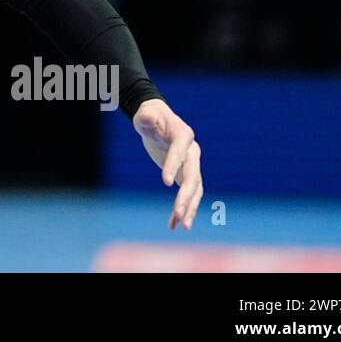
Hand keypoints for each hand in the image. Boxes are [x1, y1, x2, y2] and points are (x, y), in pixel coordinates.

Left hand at [132, 98, 202, 229]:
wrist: (155, 121)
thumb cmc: (149, 116)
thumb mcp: (145, 115)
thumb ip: (146, 116)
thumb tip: (146, 117)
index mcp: (184, 135)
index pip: (180, 153)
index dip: (173, 166)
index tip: (165, 182)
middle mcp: (192, 152)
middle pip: (193, 177)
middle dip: (186, 196)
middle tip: (178, 213)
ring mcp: (191, 165)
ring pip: (194, 190)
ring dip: (189, 208)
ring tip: (182, 226)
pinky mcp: (185, 174)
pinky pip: (186, 195)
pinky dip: (181, 208)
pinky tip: (172, 224)